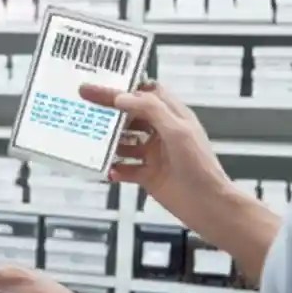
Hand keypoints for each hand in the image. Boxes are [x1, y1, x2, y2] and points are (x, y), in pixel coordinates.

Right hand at [79, 81, 231, 227]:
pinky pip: (125, 169)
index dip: (120, 89)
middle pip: (130, 117)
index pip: (144, 95)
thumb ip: (151, 110)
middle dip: (109, 114)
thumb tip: (121, 98)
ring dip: (109, 143)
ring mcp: (154, 154)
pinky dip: (115, 169)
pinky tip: (107, 170)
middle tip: (85, 111)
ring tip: (91, 142)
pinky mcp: (148, 175)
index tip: (95, 87)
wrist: (206, 205)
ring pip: (125, 143)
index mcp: (172, 117)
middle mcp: (162, 133)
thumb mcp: (177, 131)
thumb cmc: (198, 167)